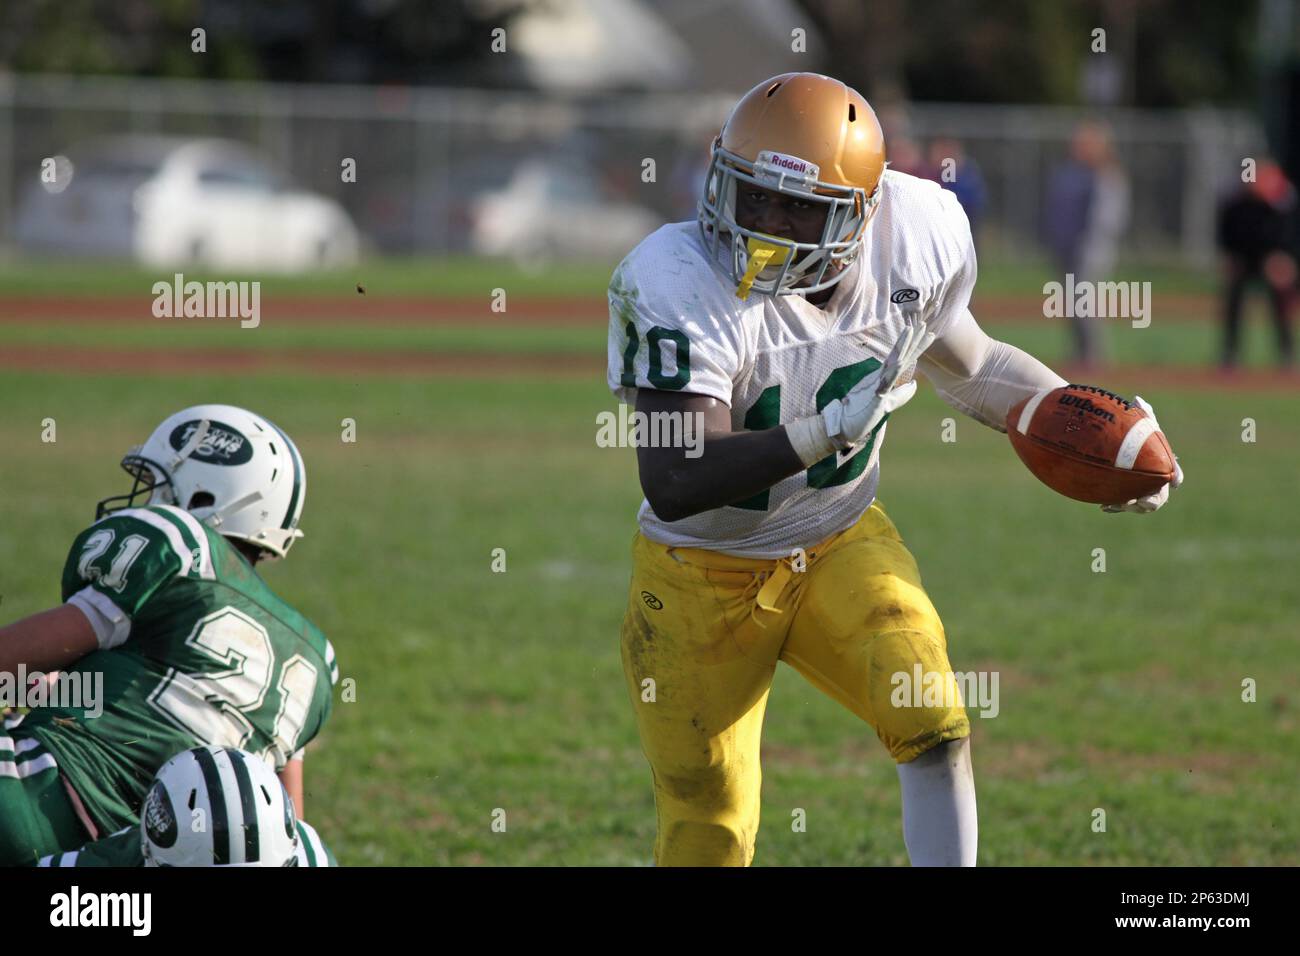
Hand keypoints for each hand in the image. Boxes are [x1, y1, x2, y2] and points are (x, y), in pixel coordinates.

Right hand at [823, 317, 935, 449]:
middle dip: (912, 340)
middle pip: (901, 355)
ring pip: (893, 361)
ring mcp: (877, 384)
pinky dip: (892, 371)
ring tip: (911, 330)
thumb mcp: (888, 403)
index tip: (929, 333)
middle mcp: (881, 376)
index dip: (916, 346)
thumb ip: (902, 394)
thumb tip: (915, 382)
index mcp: (885, 377)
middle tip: (924, 324)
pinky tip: (900, 361)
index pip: (904, 358)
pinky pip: (885, 381)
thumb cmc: (863, 413)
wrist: (845, 426)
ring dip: (902, 346)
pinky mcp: (874, 395)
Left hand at [1101, 395, 1183, 512]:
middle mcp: (1153, 479)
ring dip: (1132, 505)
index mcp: (1162, 464)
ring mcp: (1137, 489)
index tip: (1172, 480)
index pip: (1175, 474)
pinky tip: (1104, 507)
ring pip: (1141, 504)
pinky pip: (1122, 505)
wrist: (1105, 446)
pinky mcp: (1121, 494)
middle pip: (1159, 496)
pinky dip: (1116, 506)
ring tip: (1120, 503)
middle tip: (1141, 500)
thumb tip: (1138, 400)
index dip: (1175, 477)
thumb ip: (1140, 414)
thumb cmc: (1126, 432)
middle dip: (1152, 500)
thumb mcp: (1136, 423)